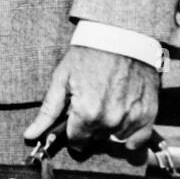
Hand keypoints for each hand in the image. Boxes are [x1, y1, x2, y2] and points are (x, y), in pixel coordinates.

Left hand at [23, 45, 159, 153]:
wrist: (121, 36)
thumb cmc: (88, 54)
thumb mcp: (62, 78)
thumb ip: (48, 111)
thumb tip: (31, 135)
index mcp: (86, 113)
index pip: (76, 142)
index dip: (72, 131)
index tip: (73, 120)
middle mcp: (110, 121)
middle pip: (95, 140)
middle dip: (89, 127)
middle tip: (90, 104)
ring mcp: (132, 119)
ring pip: (114, 139)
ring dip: (109, 128)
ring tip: (106, 102)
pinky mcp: (148, 115)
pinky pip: (138, 139)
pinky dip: (130, 134)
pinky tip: (122, 115)